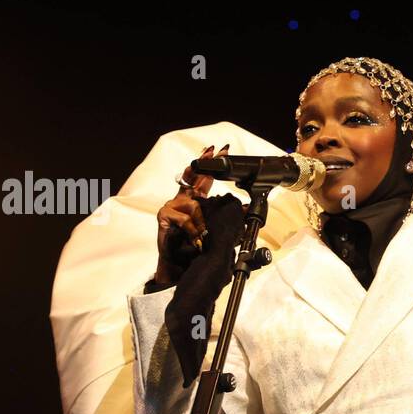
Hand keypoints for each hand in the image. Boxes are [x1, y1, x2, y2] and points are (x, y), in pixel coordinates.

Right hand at [154, 144, 228, 283]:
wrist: (180, 265)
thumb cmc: (196, 246)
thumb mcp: (216, 229)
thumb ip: (229, 217)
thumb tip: (248, 207)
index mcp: (195, 199)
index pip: (203, 178)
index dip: (208, 163)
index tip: (217, 149)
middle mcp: (183, 198)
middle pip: (193, 178)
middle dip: (203, 164)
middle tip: (213, 150)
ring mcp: (172, 205)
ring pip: (195, 205)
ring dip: (203, 223)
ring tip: (204, 236)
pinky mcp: (164, 215)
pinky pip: (185, 218)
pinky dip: (193, 230)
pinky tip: (195, 239)